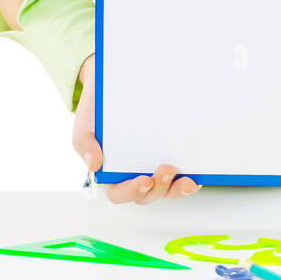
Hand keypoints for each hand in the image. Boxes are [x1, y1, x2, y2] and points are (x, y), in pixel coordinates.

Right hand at [72, 54, 200, 204]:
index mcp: (110, 173)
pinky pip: (179, 173)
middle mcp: (132, 174)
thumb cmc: (97, 109)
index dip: (133, 191)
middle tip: (168, 170)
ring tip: (188, 181)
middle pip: (147, 195)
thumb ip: (84, 143)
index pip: (119, 193)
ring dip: (177, 189)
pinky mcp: (166, 155)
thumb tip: (94, 165)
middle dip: (160, 188)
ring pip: (166, 189)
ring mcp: (151, 166)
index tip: (145, 180)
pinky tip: (197, 174)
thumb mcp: (85, 123)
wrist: (112, 84)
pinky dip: (188, 177)